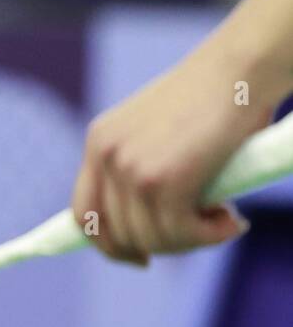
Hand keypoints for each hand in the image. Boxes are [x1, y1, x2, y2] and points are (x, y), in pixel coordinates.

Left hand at [70, 41, 278, 264]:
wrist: (241, 67)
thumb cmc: (216, 100)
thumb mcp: (163, 134)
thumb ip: (148, 171)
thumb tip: (152, 232)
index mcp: (99, 141)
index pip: (84, 212)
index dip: (110, 244)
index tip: (140, 259)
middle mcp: (106, 155)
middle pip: (119, 233)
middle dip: (164, 245)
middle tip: (203, 230)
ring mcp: (130, 167)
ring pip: (151, 238)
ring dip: (192, 240)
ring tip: (223, 218)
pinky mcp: (163, 179)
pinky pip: (179, 232)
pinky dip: (210, 235)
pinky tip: (233, 220)